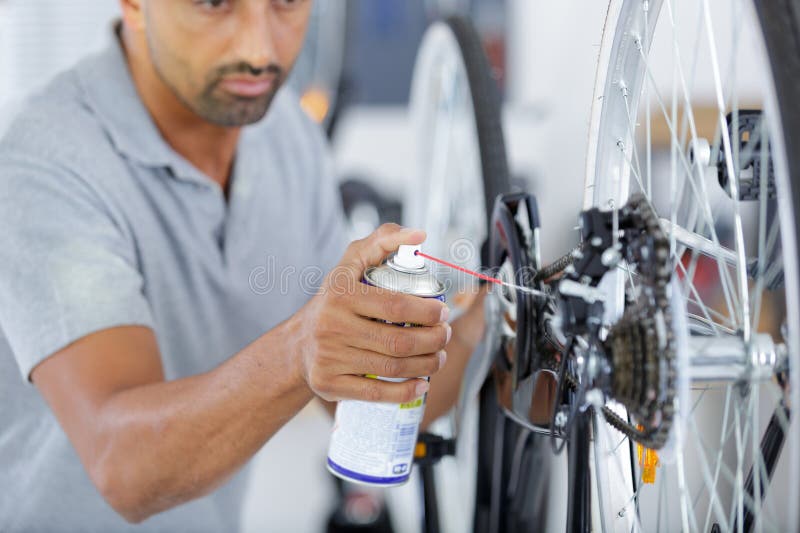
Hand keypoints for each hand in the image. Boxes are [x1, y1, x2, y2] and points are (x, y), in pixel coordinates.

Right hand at [292, 224, 450, 403]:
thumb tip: (419, 236)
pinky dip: (404, 392)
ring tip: (438, 357)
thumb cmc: (335, 300)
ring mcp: (329, 358)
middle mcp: (332, 326)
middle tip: (444, 336)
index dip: (427, 311)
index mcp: (340, 293)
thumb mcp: (351, 263)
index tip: (443, 312)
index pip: (396, 305)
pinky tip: (421, 385)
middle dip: (433, 341)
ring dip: (426, 365)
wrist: (298, 343)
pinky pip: (375, 393)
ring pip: (391, 368)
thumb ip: (383, 240)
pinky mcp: (329, 384)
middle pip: (397, 341)